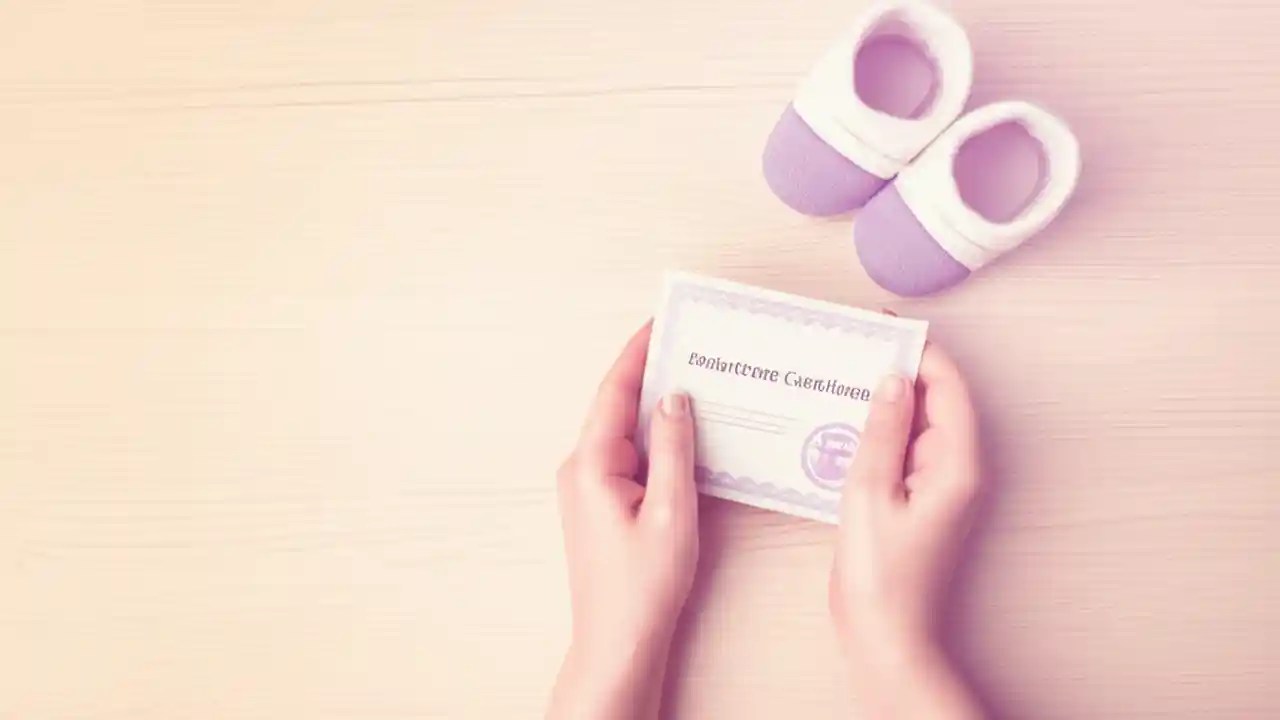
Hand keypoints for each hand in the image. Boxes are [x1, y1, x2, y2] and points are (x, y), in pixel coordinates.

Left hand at [547, 322, 698, 719]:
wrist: (618, 642)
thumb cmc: (642, 586)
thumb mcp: (671, 513)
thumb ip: (675, 449)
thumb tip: (675, 398)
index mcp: (592, 464)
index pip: (615, 390)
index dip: (639, 352)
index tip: (663, 321)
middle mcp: (582, 468)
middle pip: (618, 405)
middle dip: (653, 373)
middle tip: (692, 344)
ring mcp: (588, 486)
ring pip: (625, 431)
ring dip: (656, 407)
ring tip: (696, 379)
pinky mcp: (601, 503)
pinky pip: (629, 456)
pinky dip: (655, 439)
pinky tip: (684, 433)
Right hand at [830, 341, 983, 718]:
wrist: (886, 637)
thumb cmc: (881, 577)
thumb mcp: (869, 492)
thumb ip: (881, 431)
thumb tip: (890, 380)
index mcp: (956, 464)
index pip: (946, 385)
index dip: (916, 351)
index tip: (880, 327)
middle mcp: (956, 470)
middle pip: (932, 400)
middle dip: (894, 371)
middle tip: (850, 347)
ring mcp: (938, 486)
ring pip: (913, 425)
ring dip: (881, 401)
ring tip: (838, 378)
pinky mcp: (918, 501)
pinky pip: (901, 451)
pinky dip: (875, 432)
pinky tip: (840, 426)